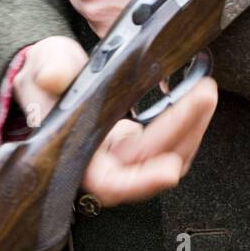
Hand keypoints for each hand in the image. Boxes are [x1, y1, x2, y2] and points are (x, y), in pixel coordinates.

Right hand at [13, 35, 216, 204]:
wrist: (51, 70)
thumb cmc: (44, 75)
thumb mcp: (44, 66)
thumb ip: (48, 71)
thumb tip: (53, 76)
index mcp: (75, 155)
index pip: (110, 183)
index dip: (141, 182)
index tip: (169, 170)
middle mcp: (103, 161)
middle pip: (150, 163)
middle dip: (181, 132)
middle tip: (202, 96)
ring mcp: (122, 151)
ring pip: (165, 154)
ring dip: (191, 128)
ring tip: (205, 94)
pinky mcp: (136, 137)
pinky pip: (167, 140)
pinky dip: (186, 122)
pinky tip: (198, 101)